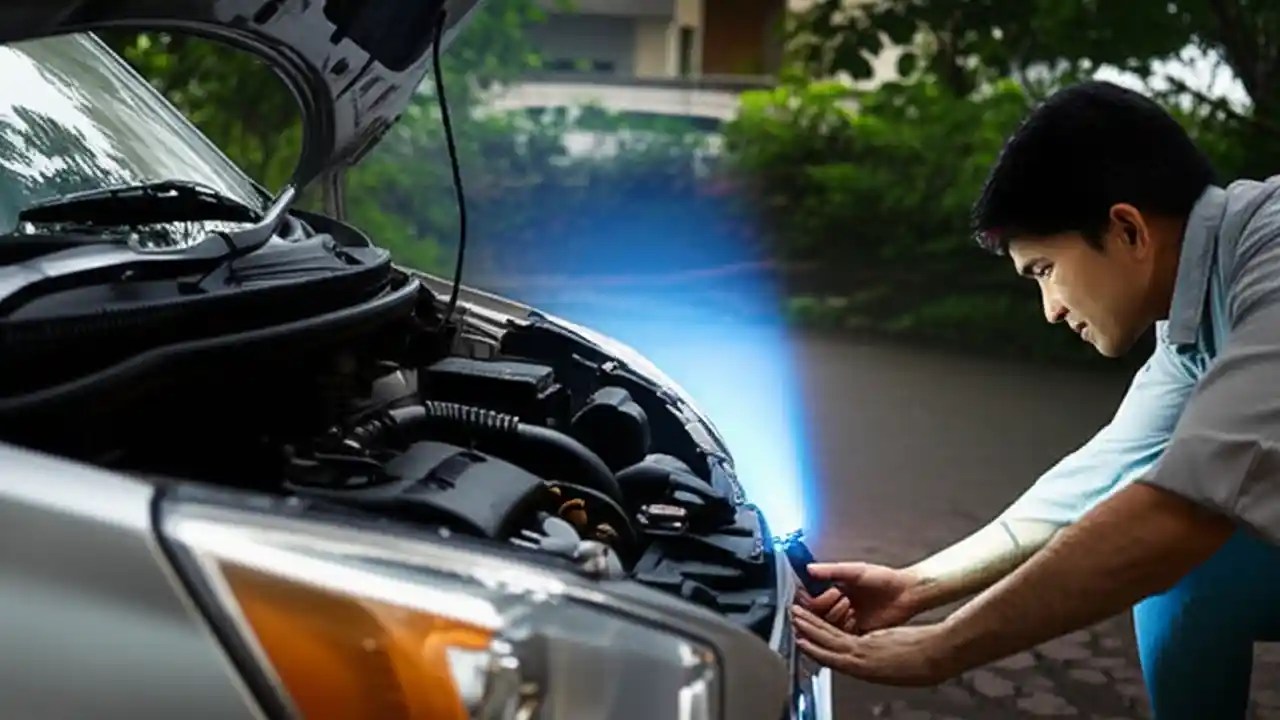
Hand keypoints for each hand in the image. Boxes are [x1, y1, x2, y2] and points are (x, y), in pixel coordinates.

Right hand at [790, 605, 954, 686]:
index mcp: (868, 667)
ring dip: (808, 632)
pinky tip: (806, 629)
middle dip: (808, 638)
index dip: (820, 650)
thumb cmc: (922, 661)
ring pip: (826, 645)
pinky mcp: (862, 652)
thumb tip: (877, 654)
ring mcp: (860, 659)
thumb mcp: (899, 661)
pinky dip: (818, 634)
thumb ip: (882, 656)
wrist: (934, 657)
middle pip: (826, 652)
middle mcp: (860, 665)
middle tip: (792, 629)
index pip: (837, 659)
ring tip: (794, 621)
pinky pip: (834, 641)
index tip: (807, 643)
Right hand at [797, 562, 922, 632]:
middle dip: (826, 607)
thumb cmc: (884, 578)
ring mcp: (847, 619)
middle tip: (843, 599)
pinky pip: (841, 636)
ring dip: (836, 616)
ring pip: (827, 626)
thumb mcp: (855, 571)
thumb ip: (831, 571)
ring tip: (851, 606)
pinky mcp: (857, 632)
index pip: (810, 598)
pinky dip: (844, 628)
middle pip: (816, 614)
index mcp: (834, 589)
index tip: (825, 592)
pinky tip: (855, 618)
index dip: (814, 598)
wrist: (907, 594)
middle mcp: (838, 605)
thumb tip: (808, 569)